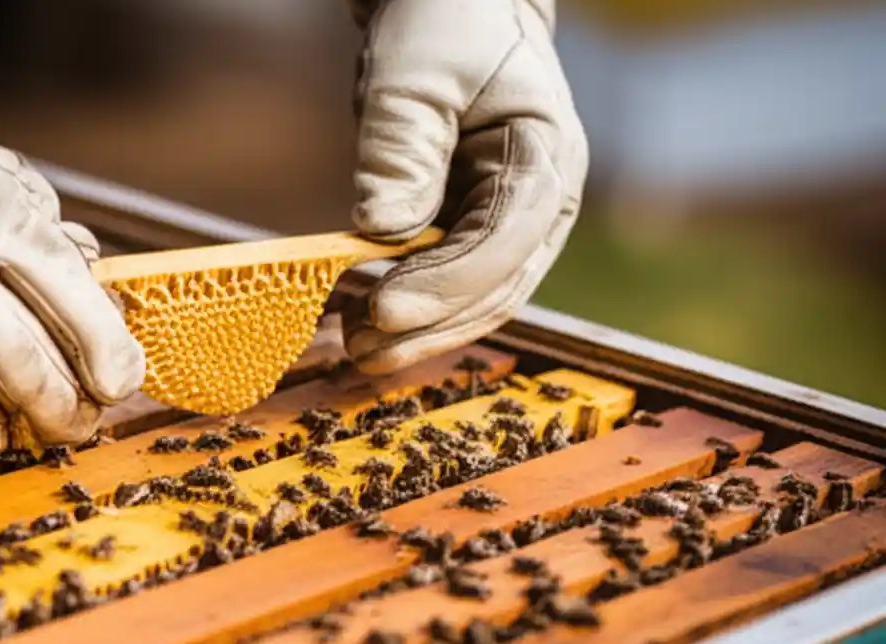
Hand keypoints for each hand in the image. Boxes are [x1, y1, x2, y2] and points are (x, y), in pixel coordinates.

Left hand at [345, 0, 586, 372]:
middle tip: (360, 349)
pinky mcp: (481, 229)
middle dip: (429, 326)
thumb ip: (400, 151)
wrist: (455, 8)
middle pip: (498, 286)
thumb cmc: (443, 23)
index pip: (506, 240)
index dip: (446, 285)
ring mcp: (516, 220)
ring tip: (357, 350)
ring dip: (422, 333)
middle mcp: (544, 198)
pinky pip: (456, 283)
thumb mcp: (413, 76)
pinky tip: (368, 323)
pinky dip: (418, 310)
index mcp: (546, 153)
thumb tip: (381, 232)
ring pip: (480, 299)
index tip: (382, 310)